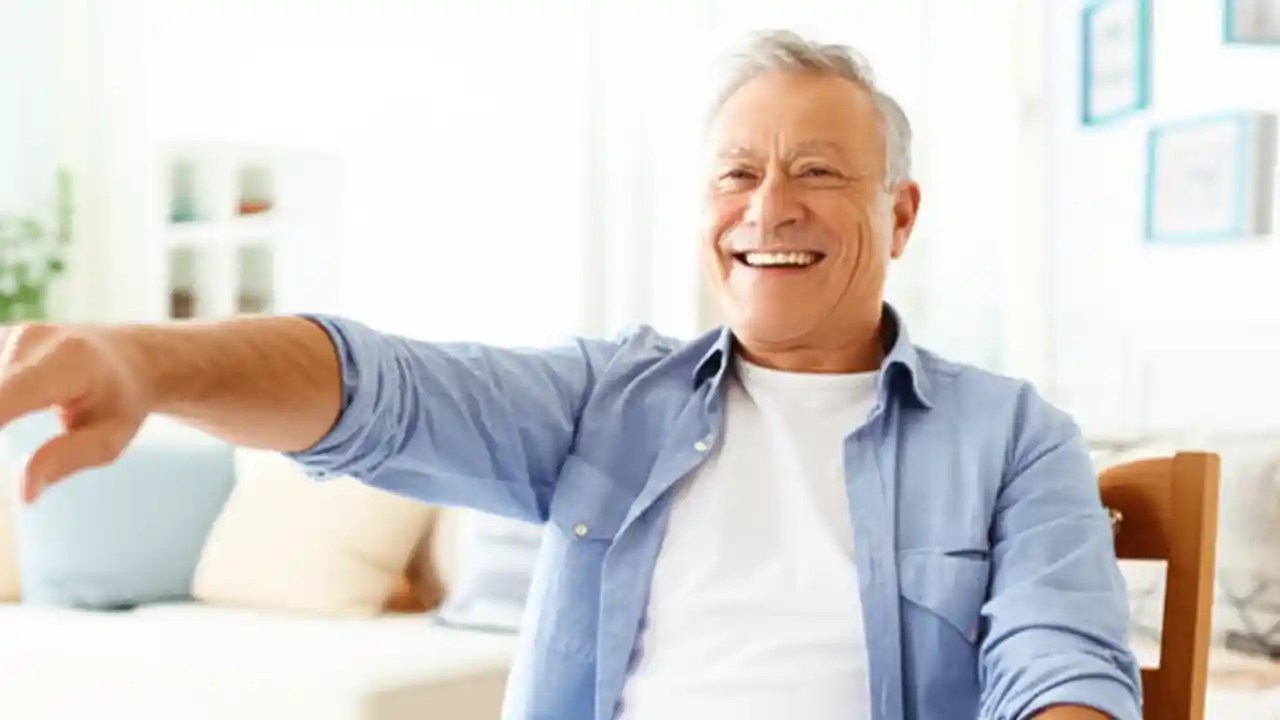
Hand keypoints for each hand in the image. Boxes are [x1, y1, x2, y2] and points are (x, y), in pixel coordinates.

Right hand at [0, 323, 150, 502]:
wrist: (129, 357)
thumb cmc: (121, 402)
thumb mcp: (110, 436)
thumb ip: (66, 459)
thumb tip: (24, 495)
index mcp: (66, 362)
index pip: (2, 398)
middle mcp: (31, 339)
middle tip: (11, 447)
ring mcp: (10, 335)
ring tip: (58, 419)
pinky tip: (7, 415)